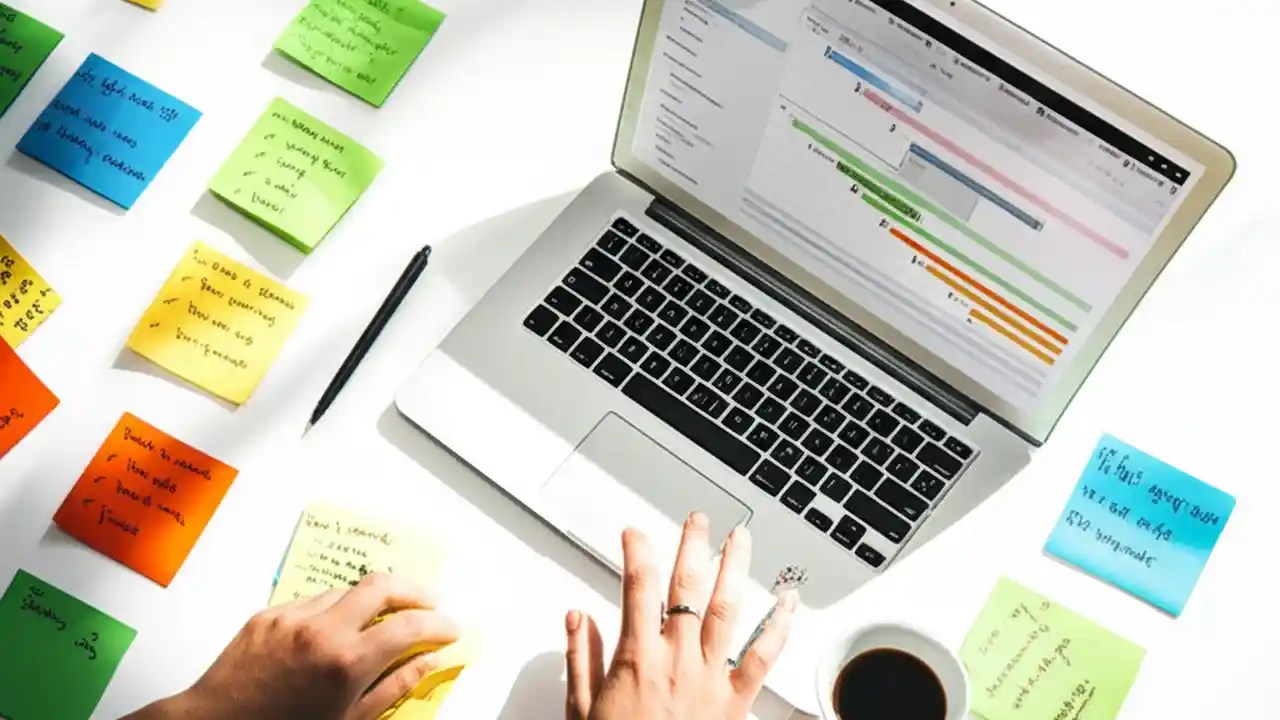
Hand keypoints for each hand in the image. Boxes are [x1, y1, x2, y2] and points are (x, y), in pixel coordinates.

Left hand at [126, 573, 458, 719]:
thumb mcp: (350, 719)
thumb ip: (394, 685)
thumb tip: (429, 660)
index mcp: (346, 661)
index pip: (410, 625)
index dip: (439, 624)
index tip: (450, 628)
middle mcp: (321, 630)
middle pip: (382, 585)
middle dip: (412, 590)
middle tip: (427, 604)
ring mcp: (292, 617)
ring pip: (346, 590)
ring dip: (370, 600)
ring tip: (379, 621)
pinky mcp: (268, 614)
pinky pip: (312, 600)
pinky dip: (333, 609)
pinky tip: (335, 629)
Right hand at [564, 514, 797, 719]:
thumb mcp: (582, 710)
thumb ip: (580, 658)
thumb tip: (576, 617)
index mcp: (637, 658)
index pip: (637, 586)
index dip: (637, 550)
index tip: (635, 532)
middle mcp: (677, 660)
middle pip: (687, 587)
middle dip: (692, 546)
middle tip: (698, 520)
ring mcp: (710, 678)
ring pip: (727, 609)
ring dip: (735, 568)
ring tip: (740, 539)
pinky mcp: (735, 702)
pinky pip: (763, 657)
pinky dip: (779, 626)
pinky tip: (788, 601)